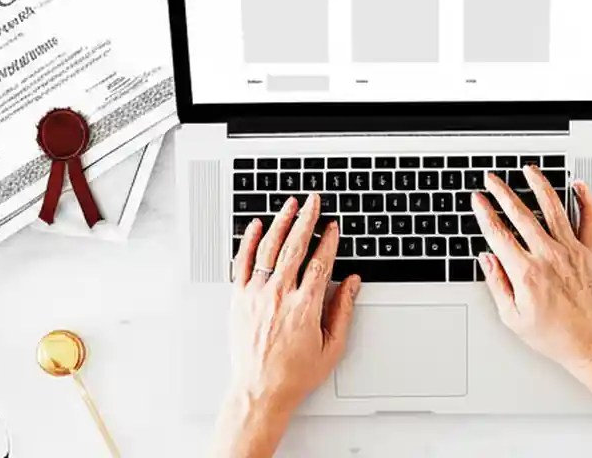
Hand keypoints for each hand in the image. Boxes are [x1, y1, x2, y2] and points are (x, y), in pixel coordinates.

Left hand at [212, 194, 360, 457]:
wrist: (259, 390)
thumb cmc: (294, 374)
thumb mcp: (332, 347)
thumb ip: (343, 311)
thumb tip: (352, 283)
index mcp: (305, 307)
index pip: (320, 262)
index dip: (329, 241)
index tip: (333, 227)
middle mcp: (279, 296)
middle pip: (295, 247)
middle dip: (307, 220)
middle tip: (314, 202)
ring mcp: (256, 295)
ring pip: (269, 249)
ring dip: (281, 222)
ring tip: (290, 205)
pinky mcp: (238, 299)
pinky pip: (242, 262)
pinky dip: (249, 241)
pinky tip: (255, 226)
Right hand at [473, 166, 591, 375]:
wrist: (591, 343)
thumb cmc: (554, 335)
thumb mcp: (513, 318)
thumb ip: (498, 284)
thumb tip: (487, 259)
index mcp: (526, 273)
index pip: (499, 234)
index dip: (485, 213)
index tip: (478, 200)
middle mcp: (548, 256)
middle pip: (521, 214)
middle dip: (503, 192)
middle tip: (493, 179)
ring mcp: (571, 251)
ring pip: (553, 208)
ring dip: (539, 185)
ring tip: (529, 170)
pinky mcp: (589, 253)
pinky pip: (589, 220)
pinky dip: (585, 200)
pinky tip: (577, 185)